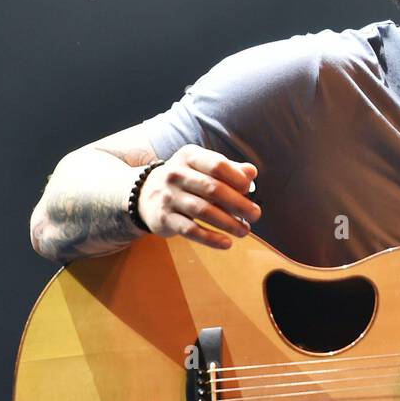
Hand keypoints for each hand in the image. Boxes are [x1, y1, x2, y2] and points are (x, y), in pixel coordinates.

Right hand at [137, 145, 261, 248]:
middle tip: (255, 215)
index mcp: (189, 157)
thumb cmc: (186, 180)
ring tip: (245, 231)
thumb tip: (252, 173)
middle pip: (213, 189)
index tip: (249, 190)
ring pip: (203, 211)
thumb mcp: (202, 167)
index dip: (237, 178)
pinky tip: (226, 243)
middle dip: (239, 204)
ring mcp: (168, 197)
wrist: (144, 194)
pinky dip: (210, 238)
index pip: (218, 165)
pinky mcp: (164, 218)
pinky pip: (190, 230)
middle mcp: (176, 174)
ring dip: (228, 223)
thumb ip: (229, 169)